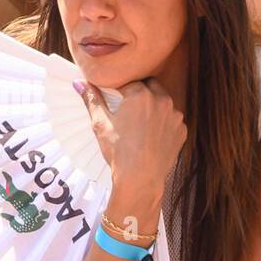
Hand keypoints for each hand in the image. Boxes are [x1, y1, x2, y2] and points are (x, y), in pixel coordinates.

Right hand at [78, 78, 186, 196]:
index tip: (115, 99)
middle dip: (140, 92)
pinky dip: (164, 123)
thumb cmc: (118, 151)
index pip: (129, 82)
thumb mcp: (100, 123)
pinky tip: (152, 136)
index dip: (120, 89)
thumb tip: (79, 82)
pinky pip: (172, 120)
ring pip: (163, 103)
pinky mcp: (182, 131)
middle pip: (150, 86)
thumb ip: (91, 99)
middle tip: (128, 108)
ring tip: (140, 123)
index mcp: (141, 94)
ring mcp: (175, 116)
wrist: (141, 178)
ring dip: (154, 106)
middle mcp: (162, 100)